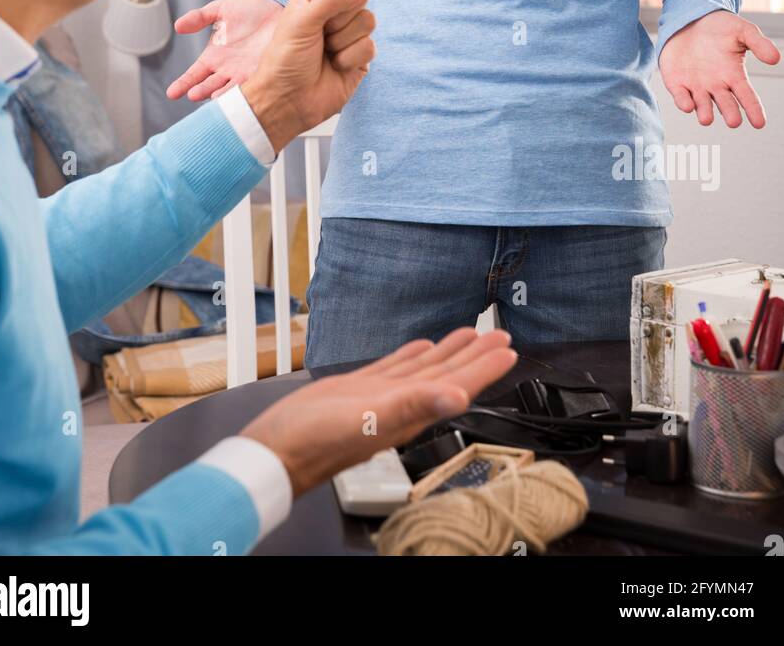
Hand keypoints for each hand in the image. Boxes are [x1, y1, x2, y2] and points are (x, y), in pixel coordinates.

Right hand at [166, 0, 283, 100]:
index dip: (183, 84)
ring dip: (220, 95)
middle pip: (208, 86)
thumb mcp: (221, 10)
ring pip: (228, 91)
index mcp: (213, 58)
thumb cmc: (250, 9)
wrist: (279, 8)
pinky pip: (251, 87)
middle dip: (200, 91)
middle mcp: (226, 70)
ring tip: (213, 97)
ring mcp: (244, 74)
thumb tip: (177, 26)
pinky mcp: (263, 74)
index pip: (194, 75)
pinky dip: (244, 94)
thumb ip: (199, 18)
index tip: (171, 93)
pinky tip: (238, 98)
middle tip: (193, 94)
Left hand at [240, 0, 385, 152]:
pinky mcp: (359, 55)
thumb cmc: (282, 60)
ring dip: (344, 40)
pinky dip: (351, 57)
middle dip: (341, 15)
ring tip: (324, 53)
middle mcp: (335, 8)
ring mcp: (348, 31)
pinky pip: (370, 46)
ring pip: (368, 21)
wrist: (286, 102)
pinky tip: (334, 66)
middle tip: (318, 34)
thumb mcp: (301, 22)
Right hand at [241, 327, 517, 498]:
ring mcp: (380, 397)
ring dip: (449, 352)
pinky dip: (410, 356)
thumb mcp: (368, 419)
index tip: (508, 350)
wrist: (276, 450)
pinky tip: (420, 346)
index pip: (458, 386)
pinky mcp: (358, 391)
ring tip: (471, 334)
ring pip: (424, 370)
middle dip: (475, 355)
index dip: (485, 369)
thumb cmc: (315, 443)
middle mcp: (401, 405)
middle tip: (500, 335)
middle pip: (448, 375)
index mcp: (410, 413)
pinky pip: (394, 369)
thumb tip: (458, 397)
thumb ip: (414, 405)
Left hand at [659, 9, 779, 127]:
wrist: (691, 18)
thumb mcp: (743, 31)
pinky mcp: (677, 82)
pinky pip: (680, 96)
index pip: (747, 96)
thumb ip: (759, 43)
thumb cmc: (720, 27)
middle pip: (726, 104)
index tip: (759, 123)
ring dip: (704, 113)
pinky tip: (687, 106)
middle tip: (733, 121)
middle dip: (729, 114)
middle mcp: (717, 85)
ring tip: (707, 119)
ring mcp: (696, 86)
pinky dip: (683, 102)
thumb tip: (776, 58)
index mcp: (735, 76)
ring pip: (702, 105)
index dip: (754, 110)